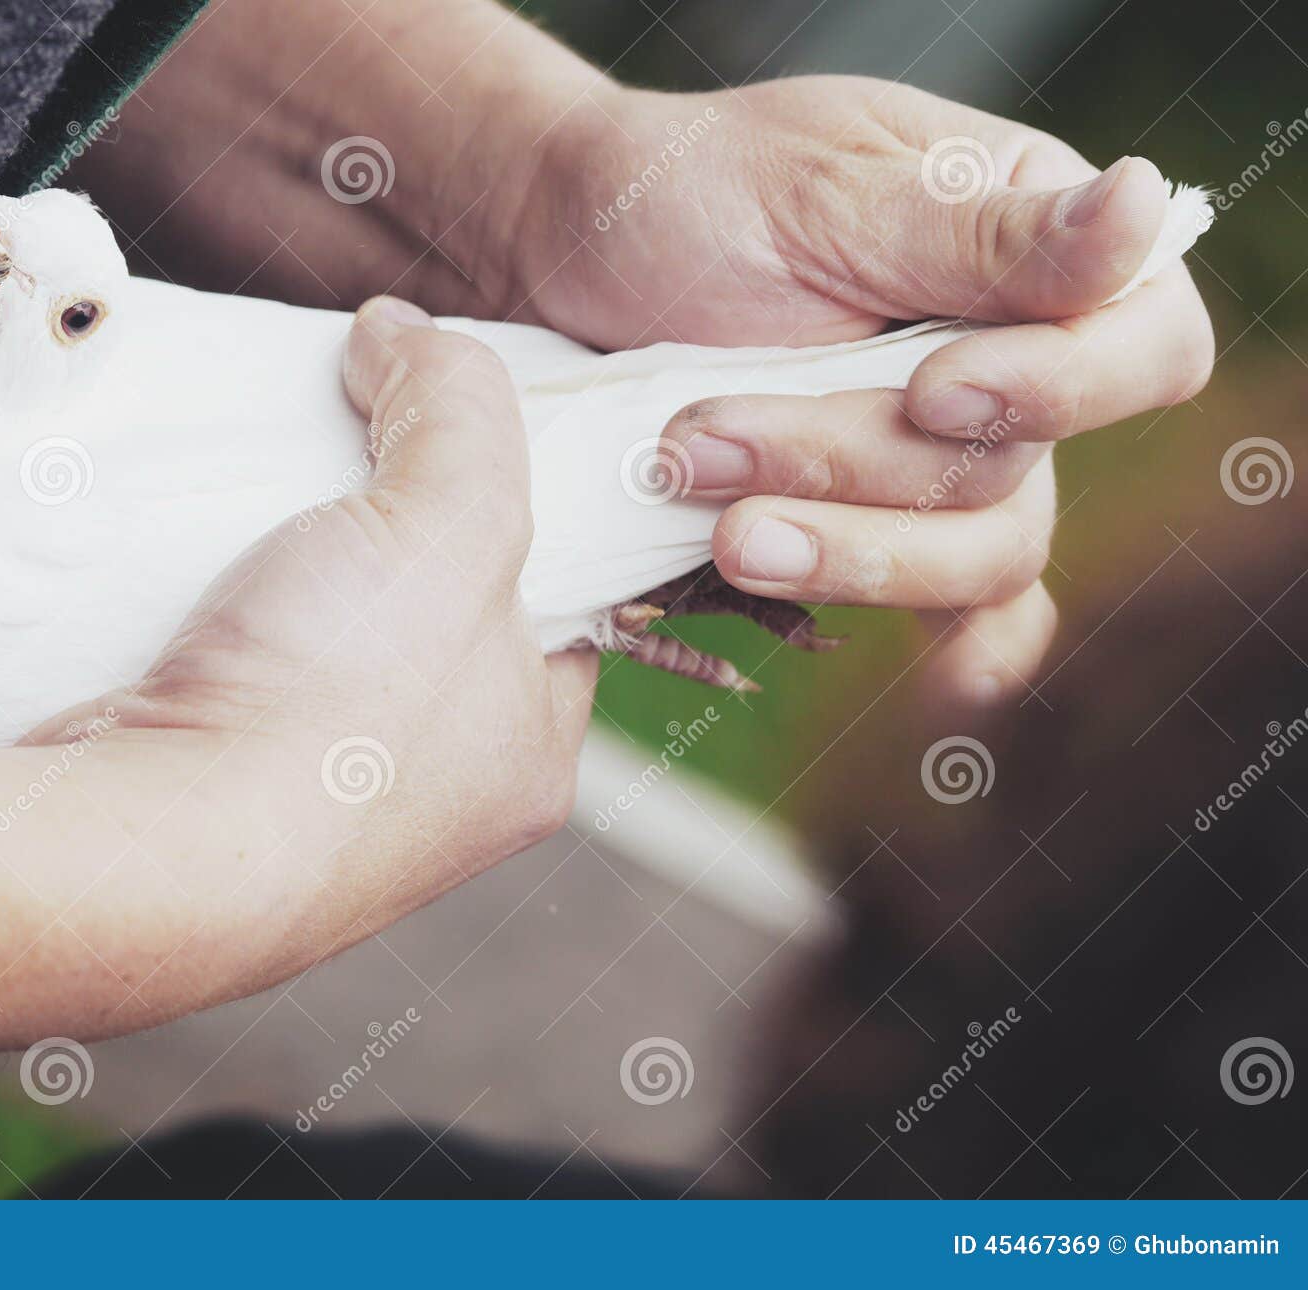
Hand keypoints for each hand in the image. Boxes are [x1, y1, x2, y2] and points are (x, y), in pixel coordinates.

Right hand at [0, 296, 592, 1066]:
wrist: (142, 856)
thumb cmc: (331, 708)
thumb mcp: (447, 521)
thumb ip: (457, 408)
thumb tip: (402, 333)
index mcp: (529, 750)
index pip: (557, 599)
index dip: (517, 500)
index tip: (452, 427)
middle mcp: (440, 796)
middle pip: (430, 613)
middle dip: (388, 525)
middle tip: (342, 441)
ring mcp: (321, 810)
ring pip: (322, 642)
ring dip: (289, 565)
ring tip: (256, 484)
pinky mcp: (215, 802)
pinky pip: (234, 676)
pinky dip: (216, 613)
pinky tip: (187, 556)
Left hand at [513, 77, 1213, 701]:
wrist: (565, 264)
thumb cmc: (682, 195)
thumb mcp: (818, 192)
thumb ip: (979, 233)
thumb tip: (1146, 204)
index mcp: (1029, 245)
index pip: (1143, 339)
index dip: (1061, 389)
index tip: (930, 391)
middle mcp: (1011, 360)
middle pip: (1020, 474)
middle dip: (856, 469)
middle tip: (702, 443)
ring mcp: (944, 456)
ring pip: (974, 555)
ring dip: (845, 554)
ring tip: (716, 527)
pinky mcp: (875, 523)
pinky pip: (959, 610)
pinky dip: (962, 649)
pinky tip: (949, 690)